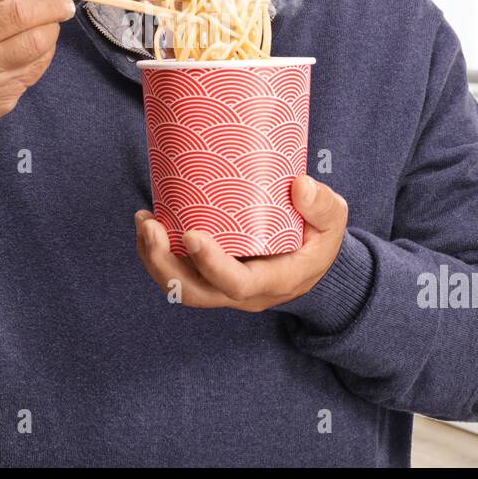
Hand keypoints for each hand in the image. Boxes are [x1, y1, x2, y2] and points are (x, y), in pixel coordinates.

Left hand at [135, 175, 348, 310]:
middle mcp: (243, 292)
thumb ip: (322, 205)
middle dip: (164, 264)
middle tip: (150, 225)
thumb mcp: (334, 221)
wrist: (311, 259)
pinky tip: (149, 223)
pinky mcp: (209, 275)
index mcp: (275, 281)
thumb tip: (300, 186)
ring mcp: (223, 287)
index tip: (191, 235)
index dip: (211, 265)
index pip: (238, 284)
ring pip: (180, 287)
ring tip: (144, 221)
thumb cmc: (320, 236)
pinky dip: (157, 253)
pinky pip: (178, 274)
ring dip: (153, 258)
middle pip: (195, 293)